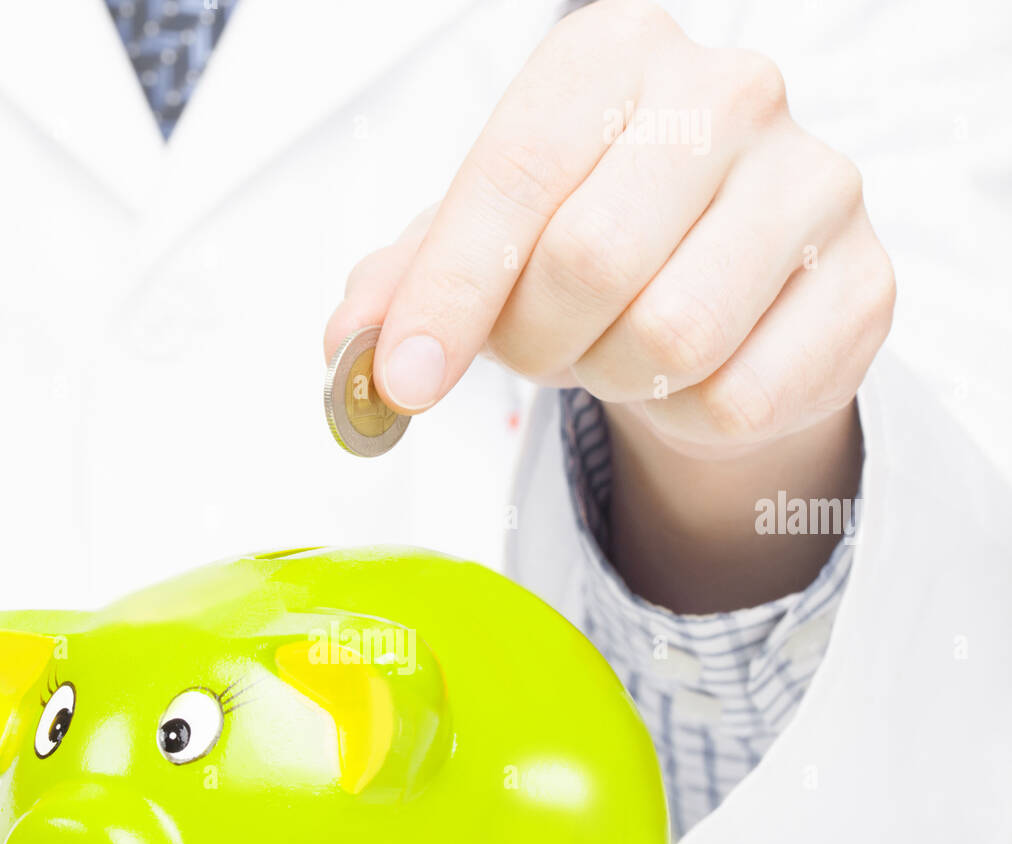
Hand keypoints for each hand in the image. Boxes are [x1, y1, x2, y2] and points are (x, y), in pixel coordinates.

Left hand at [325, 0, 895, 607]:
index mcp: (614, 58)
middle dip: (536, 340)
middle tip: (537, 346)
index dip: (448, 294)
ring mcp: (814, 184)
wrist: (736, 288)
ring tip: (617, 349)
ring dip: (615, 376)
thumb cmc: (604, 244)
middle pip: (591, 261)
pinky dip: (687, 415)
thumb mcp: (493, 242)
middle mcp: (727, 94)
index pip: (513, 178)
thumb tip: (350, 347)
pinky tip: (690, 373)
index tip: (403, 378)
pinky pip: (740, 398)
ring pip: (672, 335)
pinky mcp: (865, 283)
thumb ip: (414, 282)